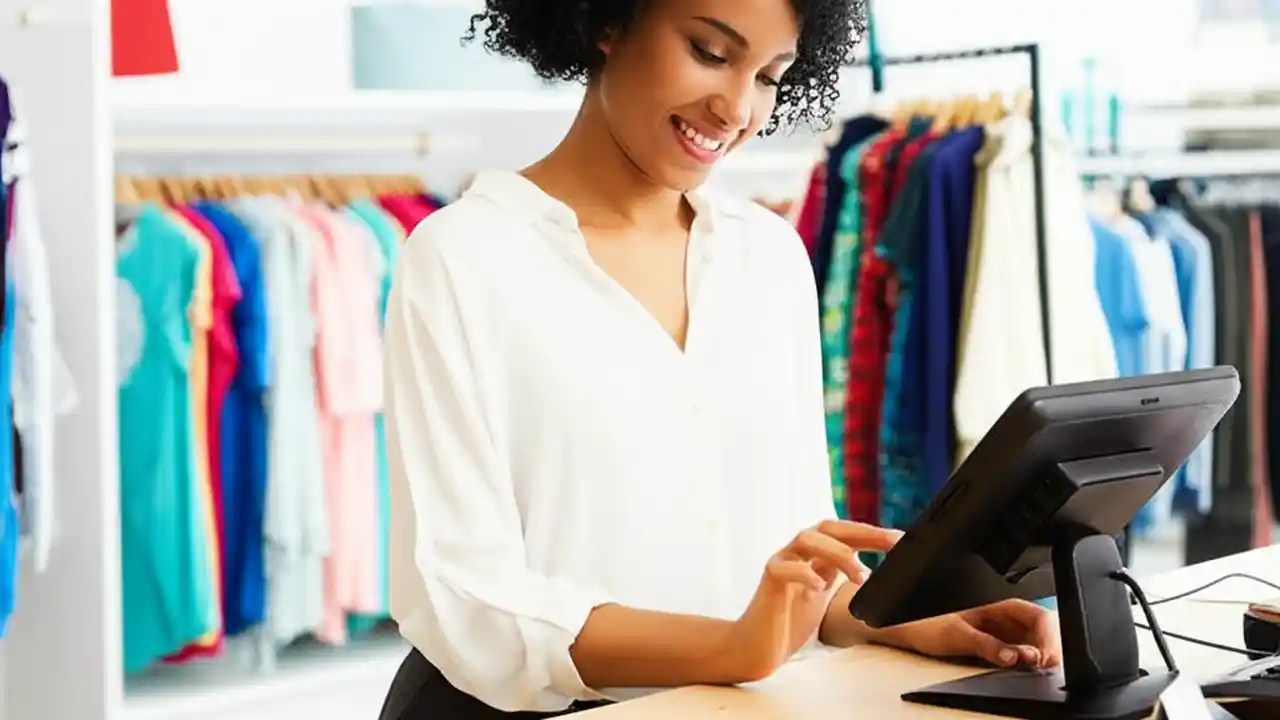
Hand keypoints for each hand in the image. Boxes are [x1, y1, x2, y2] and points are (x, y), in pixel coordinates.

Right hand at [726, 520, 901, 680]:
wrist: (758, 645)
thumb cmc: (791, 620)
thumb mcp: (827, 594)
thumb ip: (843, 576)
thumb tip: (878, 570)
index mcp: (814, 554)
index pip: (845, 534)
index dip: (872, 533)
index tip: (901, 541)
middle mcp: (797, 552)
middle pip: (828, 527)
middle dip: (863, 532)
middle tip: (892, 544)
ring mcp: (781, 563)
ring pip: (806, 538)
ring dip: (837, 552)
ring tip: (860, 575)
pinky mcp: (768, 581)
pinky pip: (784, 568)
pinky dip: (804, 573)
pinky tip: (819, 586)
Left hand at [879, 599, 1062, 669]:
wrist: (904, 629)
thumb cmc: (924, 620)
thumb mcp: (956, 633)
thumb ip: (985, 644)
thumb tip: (1012, 656)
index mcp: (999, 600)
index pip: (1039, 615)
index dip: (1048, 637)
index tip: (1045, 657)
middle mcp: (1004, 614)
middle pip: (1042, 631)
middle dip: (1047, 649)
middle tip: (1038, 667)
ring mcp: (1002, 630)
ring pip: (1034, 643)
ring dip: (1036, 658)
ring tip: (1026, 668)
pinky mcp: (997, 644)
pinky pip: (1020, 654)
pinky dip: (1024, 663)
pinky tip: (1018, 668)